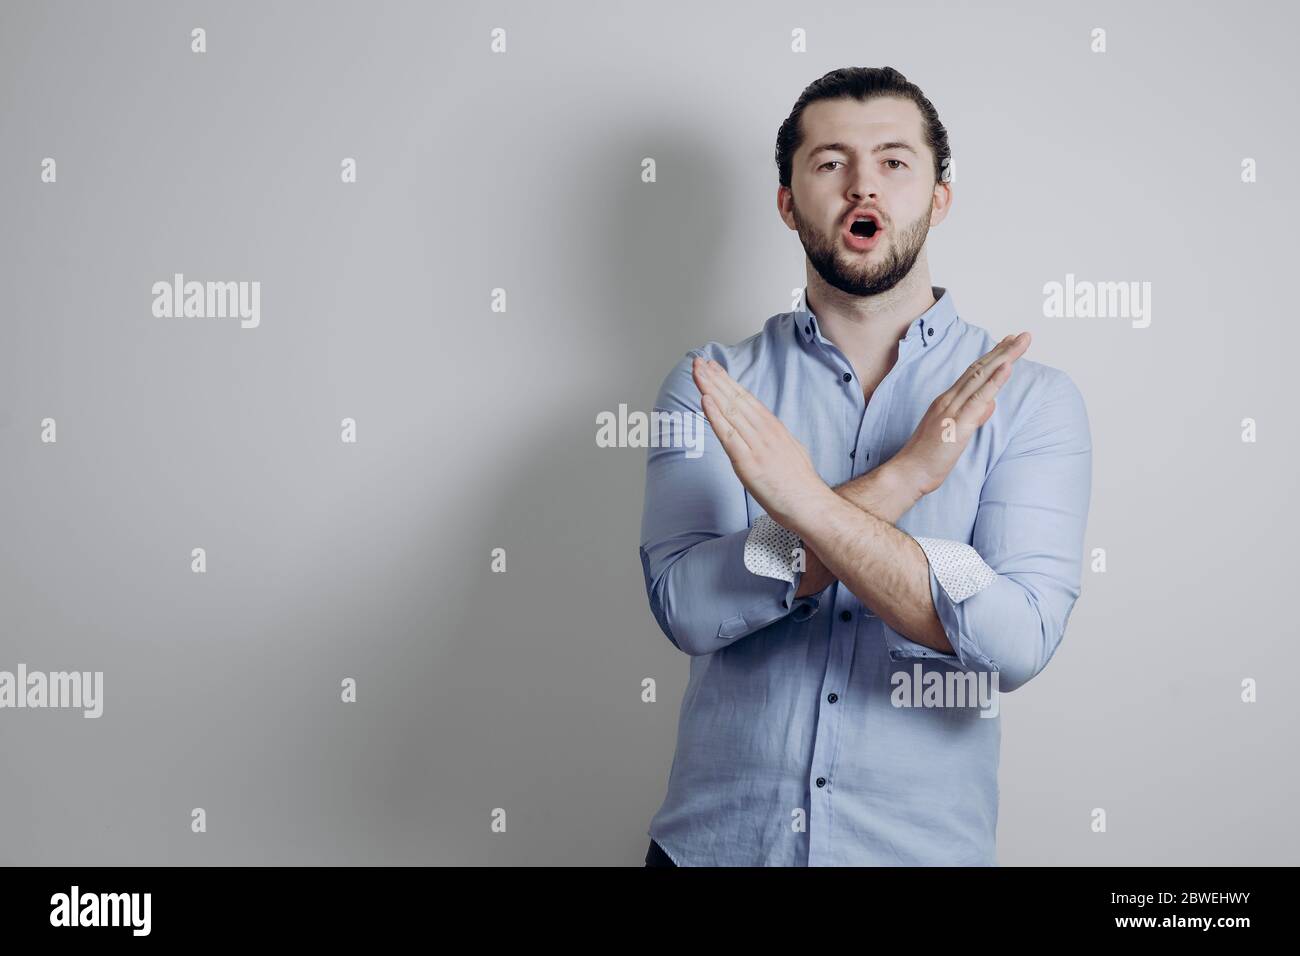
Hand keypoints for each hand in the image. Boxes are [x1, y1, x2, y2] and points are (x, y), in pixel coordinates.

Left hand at [692, 356, 830, 529]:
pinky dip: (715, 416)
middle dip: (714, 378)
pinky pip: (728, 435)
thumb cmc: (800, 484)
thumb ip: (773, 438)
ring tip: (697, 372)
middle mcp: (764, 432)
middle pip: (735, 399)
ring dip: (710, 389)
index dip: (727, 381)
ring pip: (729, 411)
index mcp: (773, 428)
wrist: (810, 505)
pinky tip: (705, 400)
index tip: (713, 368)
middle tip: (698, 361)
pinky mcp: (747, 463)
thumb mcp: (789, 449)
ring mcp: (756, 446)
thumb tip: (763, 430)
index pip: (746, 398)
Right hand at [892, 332, 1030, 497]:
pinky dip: (994, 381)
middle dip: (1003, 350)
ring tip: (1020, 342)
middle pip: (979, 369)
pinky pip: (979, 399)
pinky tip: (1007, 366)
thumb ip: (973, 416)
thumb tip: (990, 404)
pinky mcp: (957, 423)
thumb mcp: (955, 433)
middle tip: (1022, 335)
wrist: (910, 472)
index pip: (973, 373)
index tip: (1008, 343)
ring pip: (981, 377)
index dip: (992, 356)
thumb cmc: (929, 457)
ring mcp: (953, 409)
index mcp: (948, 401)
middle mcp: (949, 399)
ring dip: (1003, 357)